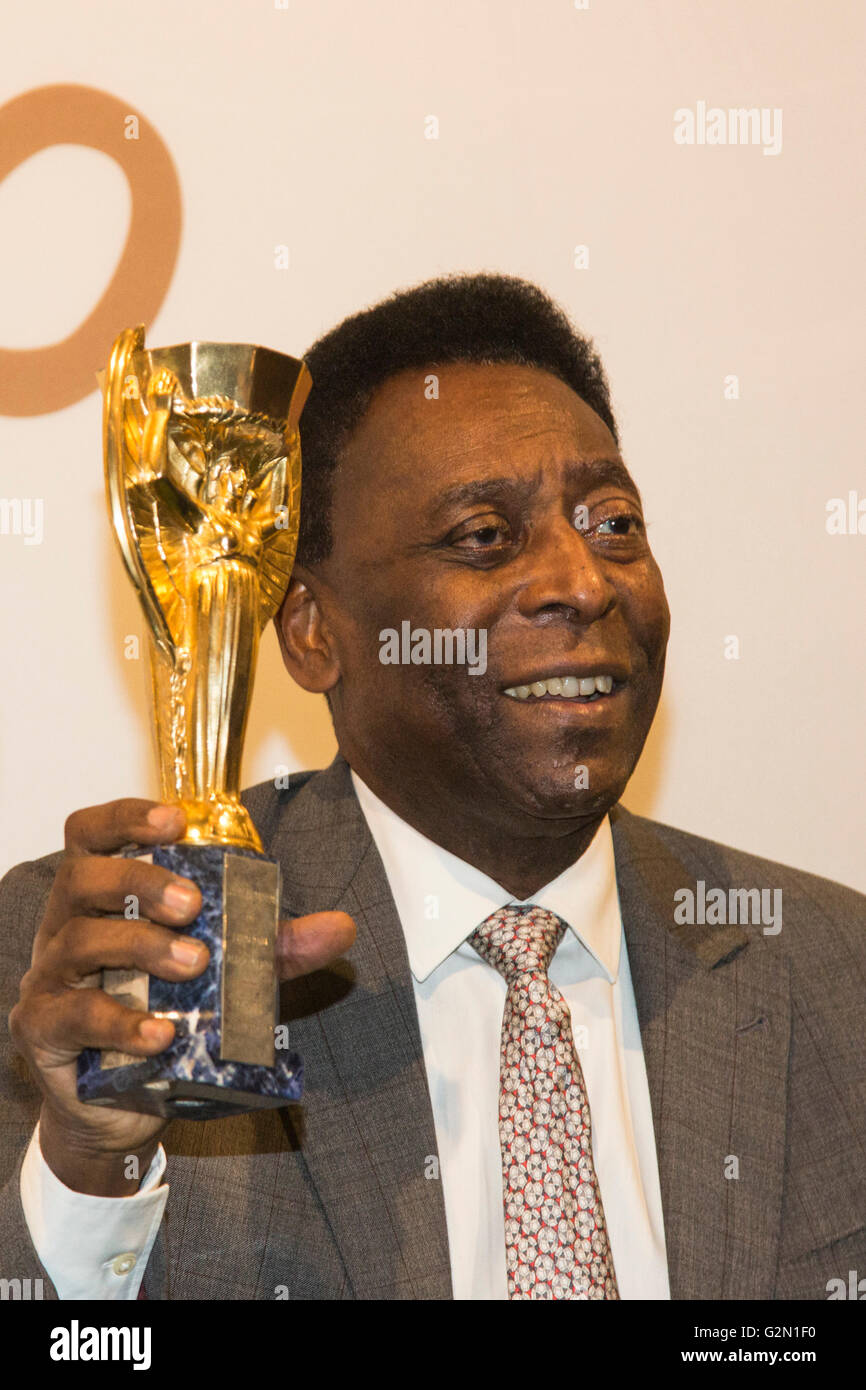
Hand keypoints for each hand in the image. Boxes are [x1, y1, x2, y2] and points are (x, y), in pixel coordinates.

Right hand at [8, 798, 354, 1194]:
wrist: (121, 1106)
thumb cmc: (162, 1016)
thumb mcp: (225, 976)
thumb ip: (274, 949)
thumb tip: (340, 927)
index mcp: (101, 897)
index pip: (91, 834)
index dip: (125, 818)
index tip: (174, 822)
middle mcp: (66, 927)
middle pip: (82, 878)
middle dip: (140, 882)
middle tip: (193, 905)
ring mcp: (50, 978)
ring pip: (79, 941)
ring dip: (140, 946)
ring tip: (194, 964)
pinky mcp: (43, 1031)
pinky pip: (73, 1017)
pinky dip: (121, 1023)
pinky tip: (162, 1032)